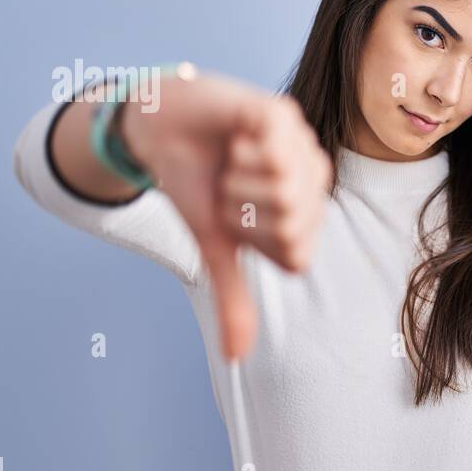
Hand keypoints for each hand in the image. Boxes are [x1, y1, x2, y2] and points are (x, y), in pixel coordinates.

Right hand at [122, 69, 333, 360]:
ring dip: (239, 180)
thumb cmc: (194, 186)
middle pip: (289, 223)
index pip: (295, 256)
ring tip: (231, 160)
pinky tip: (237, 136)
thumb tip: (236, 357)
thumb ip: (233, 298)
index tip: (233, 221)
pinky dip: (243, 150)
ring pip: (284, 187)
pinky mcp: (283, 113)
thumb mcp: (214, 248)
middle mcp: (312, 182)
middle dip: (242, 212)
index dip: (253, 245)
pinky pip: (276, 148)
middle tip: (228, 186)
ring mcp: (302, 145)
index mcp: (304, 218)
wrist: (159, 131)